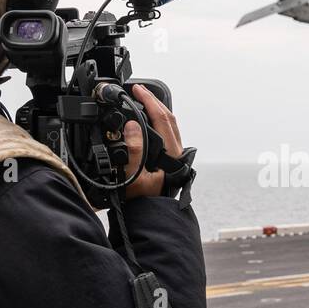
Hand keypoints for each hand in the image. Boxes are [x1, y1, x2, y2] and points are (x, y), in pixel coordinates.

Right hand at [124, 84, 185, 200]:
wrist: (150, 217)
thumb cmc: (142, 201)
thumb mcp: (133, 178)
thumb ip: (133, 152)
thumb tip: (133, 126)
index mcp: (171, 154)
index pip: (162, 118)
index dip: (149, 101)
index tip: (137, 90)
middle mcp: (175, 153)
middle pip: (168, 118)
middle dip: (153, 101)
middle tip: (138, 90)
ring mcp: (174, 156)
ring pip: (169, 125)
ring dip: (156, 110)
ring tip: (142, 101)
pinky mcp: (169, 160)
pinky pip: (166, 134)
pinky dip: (156, 121)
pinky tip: (146, 122)